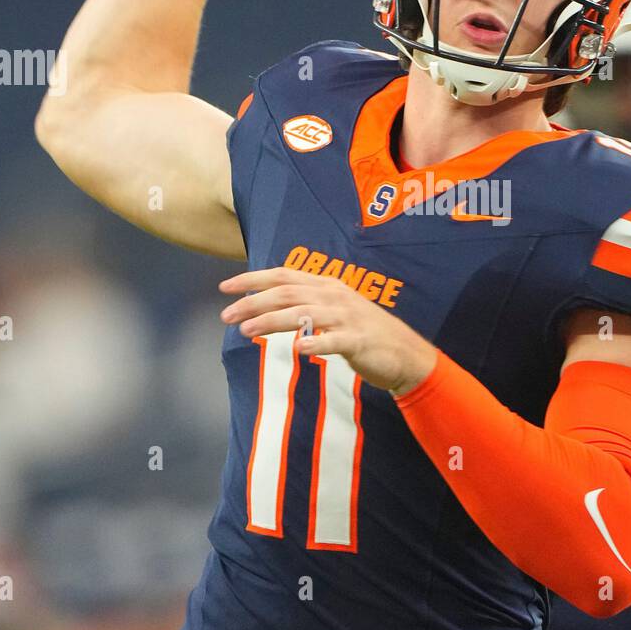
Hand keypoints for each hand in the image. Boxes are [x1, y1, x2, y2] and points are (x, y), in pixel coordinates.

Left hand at [219, 266, 437, 394]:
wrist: (405, 354)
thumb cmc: (363, 332)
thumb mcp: (334, 310)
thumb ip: (305, 304)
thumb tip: (267, 305)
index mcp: (326, 286)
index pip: (283, 275)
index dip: (253, 279)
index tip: (225, 288)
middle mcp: (334, 296)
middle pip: (287, 293)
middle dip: (253, 302)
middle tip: (227, 315)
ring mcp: (348, 318)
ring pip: (304, 314)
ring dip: (273, 321)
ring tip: (247, 330)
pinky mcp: (360, 341)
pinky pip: (336, 341)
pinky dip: (317, 343)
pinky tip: (299, 349)